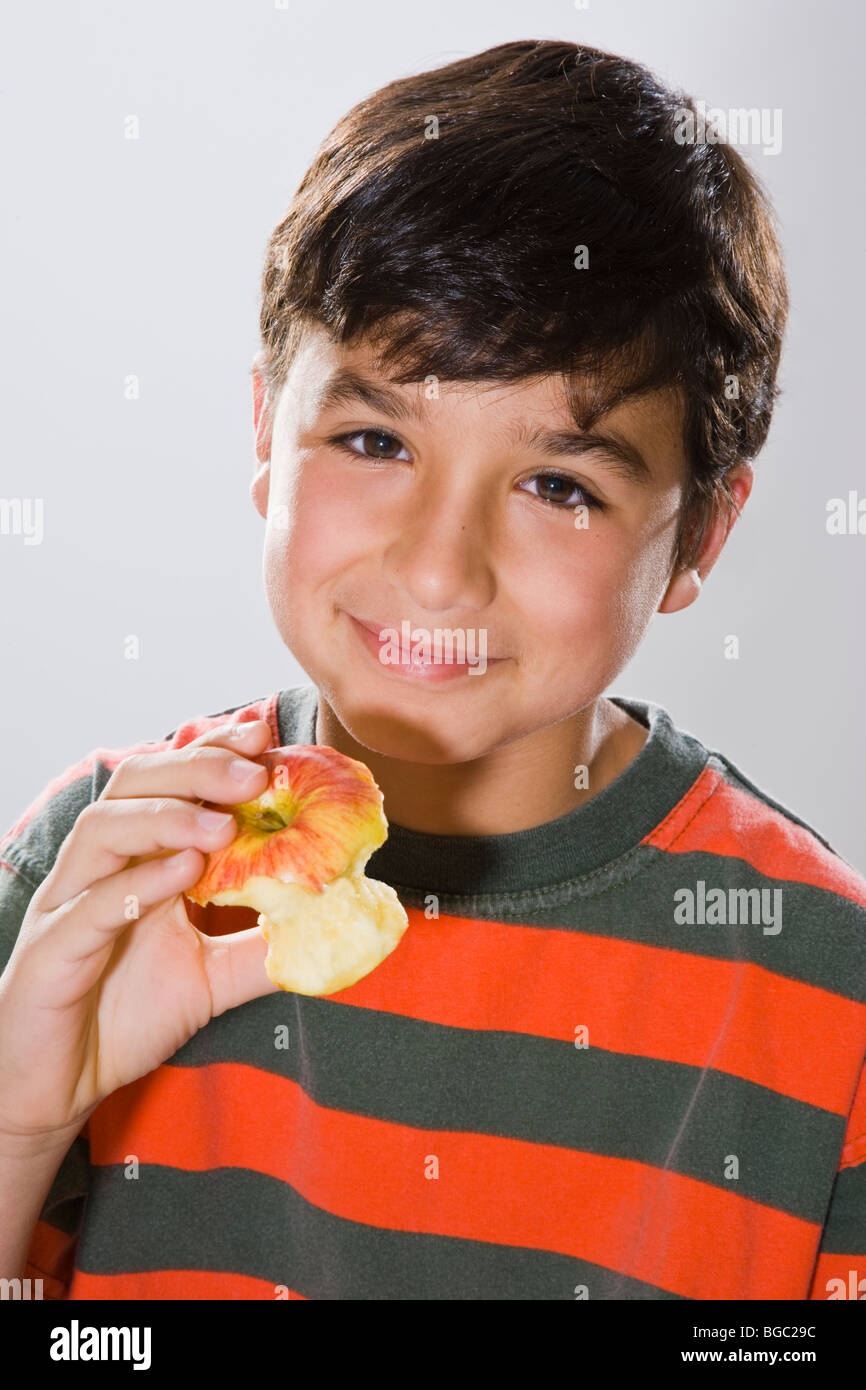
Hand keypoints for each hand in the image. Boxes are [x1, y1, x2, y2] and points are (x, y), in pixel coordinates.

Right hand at [0, 719, 275, 1144]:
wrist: (59, 1088)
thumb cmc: (124, 1017)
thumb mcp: (213, 978)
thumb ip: (265, 946)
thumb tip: (334, 925)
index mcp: (137, 858)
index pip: (173, 780)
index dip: (215, 749)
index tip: (266, 734)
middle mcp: (100, 867)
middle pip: (136, 783)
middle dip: (197, 766)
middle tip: (255, 770)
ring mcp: (70, 904)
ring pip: (103, 828)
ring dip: (166, 816)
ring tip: (223, 823)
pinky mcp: (52, 951)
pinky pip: (90, 905)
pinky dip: (136, 882)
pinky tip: (181, 873)